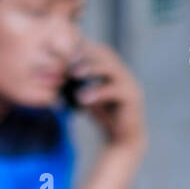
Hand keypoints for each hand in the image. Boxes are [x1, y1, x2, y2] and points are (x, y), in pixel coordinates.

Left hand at [68, 39, 146, 155]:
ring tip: (74, 73)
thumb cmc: (105, 116)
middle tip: (68, 57)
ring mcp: (130, 85)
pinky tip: (82, 98)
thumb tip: (56, 74)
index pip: (99, 51)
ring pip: (112, 69)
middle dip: (87, 54)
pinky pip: (115, 91)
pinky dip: (98, 92)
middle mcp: (124, 74)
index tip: (64, 50)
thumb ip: (79, 85)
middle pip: (107, 55)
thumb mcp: (89, 96)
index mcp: (115, 70)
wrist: (124, 140)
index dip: (84, 48)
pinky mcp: (132, 99)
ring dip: (92, 68)